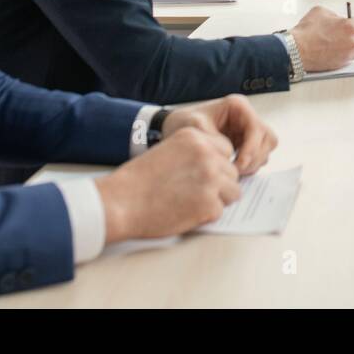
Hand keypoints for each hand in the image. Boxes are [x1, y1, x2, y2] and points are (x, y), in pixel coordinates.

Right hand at [96, 127, 240, 244]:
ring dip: (217, 200)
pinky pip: (220, 211)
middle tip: (195, 194)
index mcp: (196, 137)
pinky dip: (206, 216)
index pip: (225, 150)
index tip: (201, 176)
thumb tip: (218, 168)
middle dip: (219, 184)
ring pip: (233, 191)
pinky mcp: (210, 204)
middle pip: (232, 172)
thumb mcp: (168, 152)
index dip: (216, 166)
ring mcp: (211, 179)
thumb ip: (194, 155)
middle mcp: (208, 154)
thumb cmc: (138, 180)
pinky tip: (185, 212)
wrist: (120, 202)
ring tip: (191, 203)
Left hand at [162, 95, 277, 174]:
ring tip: (234, 172)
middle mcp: (246, 116)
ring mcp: (247, 130)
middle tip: (238, 171)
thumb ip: (213, 140)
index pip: (257, 128)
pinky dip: (250, 165)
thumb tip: (230, 155)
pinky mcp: (245, 142)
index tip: (239, 165)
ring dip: (254, 163)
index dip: (251, 148)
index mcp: (237, 106)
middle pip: (267, 138)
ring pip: (266, 148)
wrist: (174, 128)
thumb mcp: (193, 128)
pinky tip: (234, 170)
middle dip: (255, 157)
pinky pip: (258, 156)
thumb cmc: (182, 123)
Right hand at [290, 5, 353, 71]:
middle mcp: (351, 42)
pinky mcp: (340, 64)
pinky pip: (347, 59)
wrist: (297, 49)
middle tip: (344, 33)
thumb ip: (333, 14)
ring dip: (349, 46)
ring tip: (336, 43)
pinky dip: (342, 55)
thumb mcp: (320, 11)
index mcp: (349, 27)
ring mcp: (346, 54)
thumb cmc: (306, 32)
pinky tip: (333, 51)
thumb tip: (336, 18)